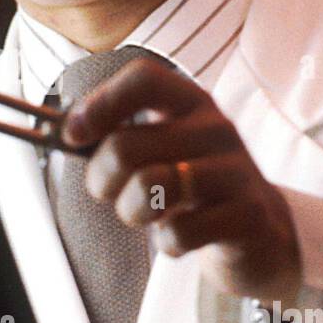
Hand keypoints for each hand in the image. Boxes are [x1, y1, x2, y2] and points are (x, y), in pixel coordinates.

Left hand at [62, 56, 301, 302]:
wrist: (259, 231)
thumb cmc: (190, 185)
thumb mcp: (158, 149)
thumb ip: (115, 136)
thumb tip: (64, 130)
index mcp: (189, 102)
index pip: (143, 79)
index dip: (100, 103)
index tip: (74, 134)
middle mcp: (216, 127)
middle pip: (125, 145)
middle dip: (101, 179)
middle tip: (111, 192)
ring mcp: (236, 170)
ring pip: (150, 187)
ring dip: (131, 211)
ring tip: (144, 214)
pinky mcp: (249, 214)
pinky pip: (179, 233)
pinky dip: (167, 243)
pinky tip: (180, 237)